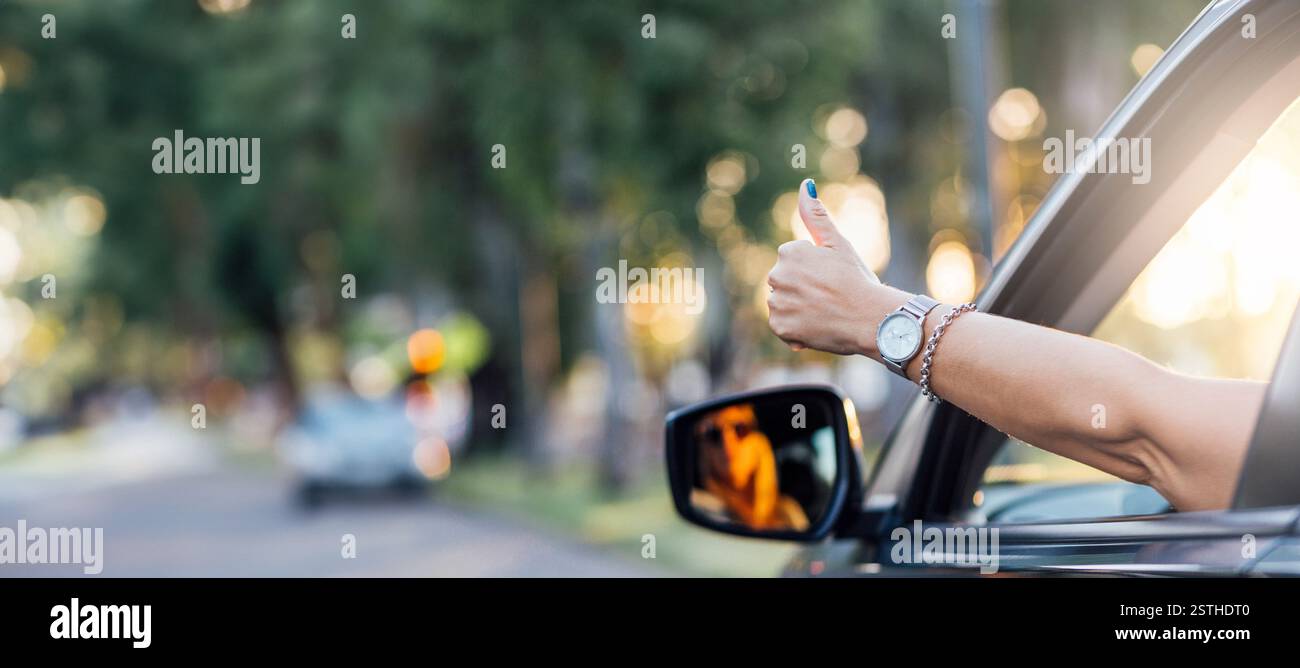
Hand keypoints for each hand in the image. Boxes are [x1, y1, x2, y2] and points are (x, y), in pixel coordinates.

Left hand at [766, 179, 884, 355]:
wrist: (872, 320)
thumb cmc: (857, 279)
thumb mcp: (838, 243)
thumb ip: (816, 216)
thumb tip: (805, 184)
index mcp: (789, 253)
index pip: (793, 263)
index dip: (814, 272)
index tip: (831, 279)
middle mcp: (777, 276)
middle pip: (785, 283)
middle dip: (803, 290)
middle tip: (829, 297)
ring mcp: (777, 303)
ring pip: (783, 305)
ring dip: (798, 310)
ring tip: (824, 312)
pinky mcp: (780, 327)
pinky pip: (782, 327)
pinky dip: (796, 330)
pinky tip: (816, 327)